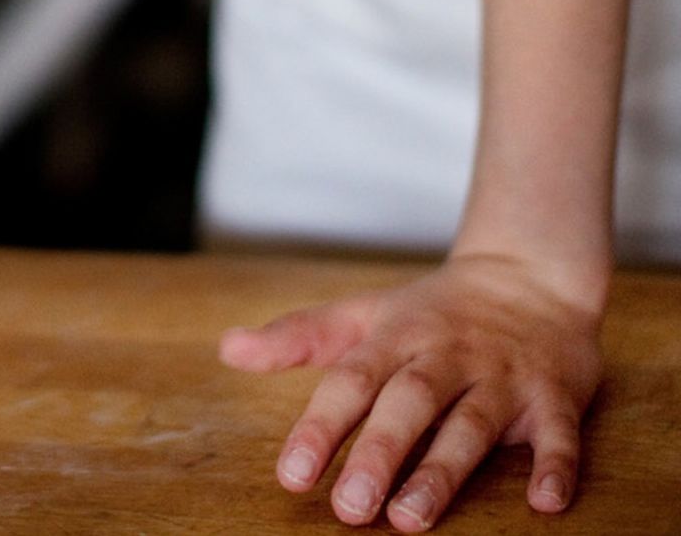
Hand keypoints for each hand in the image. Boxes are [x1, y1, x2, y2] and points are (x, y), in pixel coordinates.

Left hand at [218, 252, 603, 530]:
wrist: (528, 276)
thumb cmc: (431, 311)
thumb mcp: (361, 315)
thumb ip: (297, 337)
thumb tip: (228, 348)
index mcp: (395, 338)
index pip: (350, 382)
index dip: (321, 429)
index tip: (292, 475)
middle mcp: (446, 357)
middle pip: (408, 404)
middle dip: (378, 454)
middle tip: (348, 508)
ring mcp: (502, 376)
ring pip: (472, 425)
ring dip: (443, 471)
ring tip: (410, 517)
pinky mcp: (555, 395)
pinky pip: (559, 433)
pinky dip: (556, 466)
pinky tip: (545, 504)